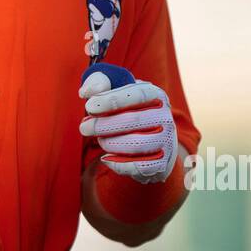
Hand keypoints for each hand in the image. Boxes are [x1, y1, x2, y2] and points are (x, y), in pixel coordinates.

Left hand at [78, 63, 177, 184]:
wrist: (152, 139)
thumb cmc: (127, 109)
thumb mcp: (116, 90)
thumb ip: (100, 83)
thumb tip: (87, 91)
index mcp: (156, 95)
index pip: (138, 94)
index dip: (112, 100)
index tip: (90, 106)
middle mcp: (166, 117)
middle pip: (134, 120)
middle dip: (104, 124)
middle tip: (84, 127)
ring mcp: (167, 142)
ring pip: (137, 144)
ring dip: (111, 143)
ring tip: (100, 140)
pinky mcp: (162, 164)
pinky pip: (138, 167)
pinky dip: (118, 164)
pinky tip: (106, 158)